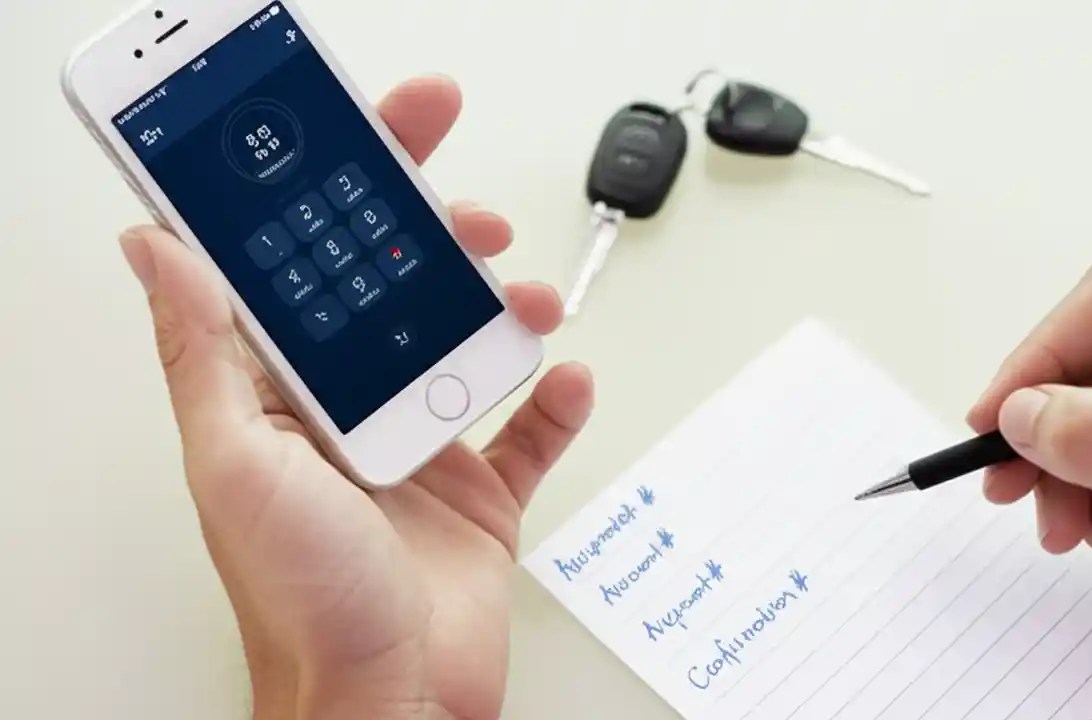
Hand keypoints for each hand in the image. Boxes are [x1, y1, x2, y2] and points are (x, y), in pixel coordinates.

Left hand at [117, 77, 593, 719]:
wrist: (392, 707)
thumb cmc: (304, 605)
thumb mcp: (237, 466)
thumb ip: (204, 355)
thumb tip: (156, 252)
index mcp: (281, 398)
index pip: (305, 272)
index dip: (337, 199)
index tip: (379, 143)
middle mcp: (347, 415)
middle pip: (395, 296)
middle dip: (435, 241)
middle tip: (468, 211)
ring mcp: (417, 451)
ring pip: (467, 350)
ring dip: (502, 312)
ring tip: (527, 299)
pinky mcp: (477, 494)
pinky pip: (526, 433)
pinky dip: (553, 404)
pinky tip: (562, 381)